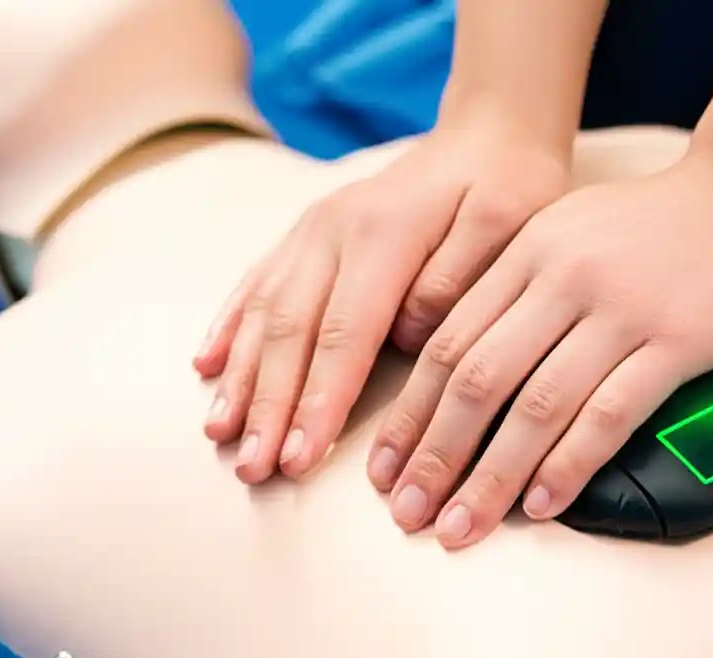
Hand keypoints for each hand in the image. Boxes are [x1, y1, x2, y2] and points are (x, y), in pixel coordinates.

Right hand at [194, 123, 569, 483]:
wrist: (487, 134)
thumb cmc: (507, 188)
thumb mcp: (506, 223)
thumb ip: (455, 278)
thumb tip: (406, 334)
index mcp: (383, 235)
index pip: (343, 335)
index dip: (317, 401)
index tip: (299, 459)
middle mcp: (333, 231)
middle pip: (290, 332)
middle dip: (267, 406)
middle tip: (252, 468)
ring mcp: (312, 231)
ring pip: (264, 312)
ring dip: (240, 377)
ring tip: (220, 435)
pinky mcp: (305, 235)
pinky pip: (256, 282)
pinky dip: (228, 325)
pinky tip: (206, 365)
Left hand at [368, 153, 712, 547]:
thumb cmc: (658, 220)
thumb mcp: (567, 229)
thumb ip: (515, 284)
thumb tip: (463, 367)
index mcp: (527, 252)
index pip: (448, 344)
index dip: (411, 414)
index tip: (386, 469)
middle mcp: (562, 279)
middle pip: (478, 380)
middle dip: (435, 455)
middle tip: (409, 513)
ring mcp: (619, 310)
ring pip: (537, 405)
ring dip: (491, 475)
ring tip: (462, 525)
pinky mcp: (676, 339)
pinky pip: (611, 411)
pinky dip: (570, 463)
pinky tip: (543, 503)